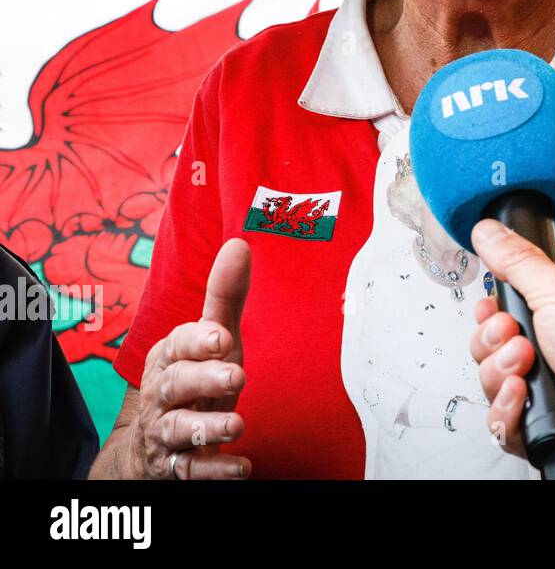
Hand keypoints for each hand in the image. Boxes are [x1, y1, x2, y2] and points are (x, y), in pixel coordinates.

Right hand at [129, 238, 251, 478]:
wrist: (152, 445)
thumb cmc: (194, 378)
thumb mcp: (211, 340)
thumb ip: (225, 298)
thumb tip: (240, 244)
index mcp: (169, 357)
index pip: (178, 345)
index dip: (199, 341)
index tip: (223, 337)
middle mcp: (162, 393)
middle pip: (175, 385)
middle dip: (204, 380)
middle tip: (237, 377)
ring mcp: (166, 431)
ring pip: (179, 430)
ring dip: (208, 428)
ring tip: (238, 427)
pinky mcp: (176, 467)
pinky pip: (191, 471)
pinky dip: (214, 471)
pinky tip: (242, 468)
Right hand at [468, 219, 554, 477]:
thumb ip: (517, 262)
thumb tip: (489, 230)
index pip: (506, 315)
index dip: (491, 316)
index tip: (493, 310)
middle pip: (493, 351)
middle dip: (494, 345)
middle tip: (518, 339)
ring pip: (495, 388)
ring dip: (500, 376)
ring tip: (526, 367)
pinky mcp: (551, 429)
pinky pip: (507, 426)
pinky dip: (508, 413)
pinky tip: (524, 399)